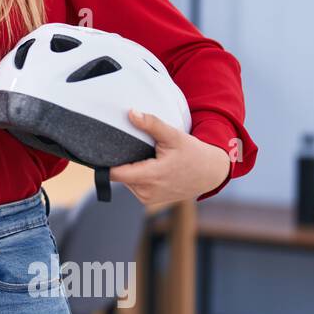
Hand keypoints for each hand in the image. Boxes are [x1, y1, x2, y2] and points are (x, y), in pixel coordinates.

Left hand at [107, 109, 231, 205]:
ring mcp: (148, 199)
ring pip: (125, 181)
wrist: (210, 173)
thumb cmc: (193, 153)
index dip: (107, 161)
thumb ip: (151, 124)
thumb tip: (131, 113)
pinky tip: (148, 167)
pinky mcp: (150, 200)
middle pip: (119, 175)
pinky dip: (137, 176)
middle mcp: (147, 192)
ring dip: (131, 169)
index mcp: (151, 177)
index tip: (103, 150)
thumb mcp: (173, 136)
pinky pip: (134, 186)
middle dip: (122, 162)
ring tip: (146, 158)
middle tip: (134, 148)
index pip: (115, 173)